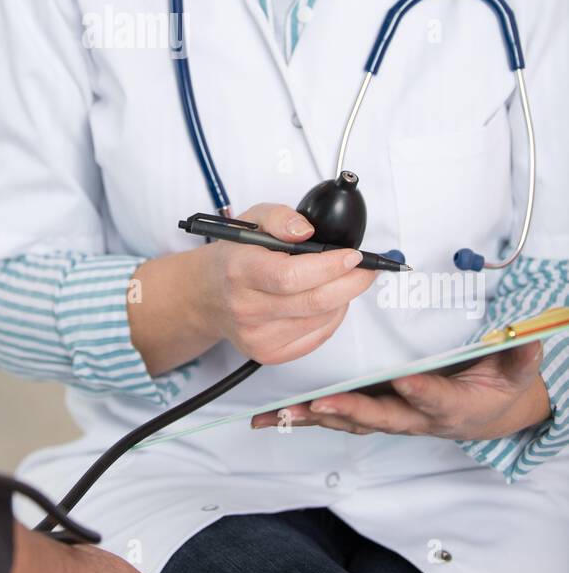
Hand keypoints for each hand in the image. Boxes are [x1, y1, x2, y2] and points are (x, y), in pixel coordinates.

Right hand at [196, 202, 377, 365]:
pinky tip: (328, 301)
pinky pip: (316, 337)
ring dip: (343, 299)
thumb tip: (306, 230)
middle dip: (351, 283)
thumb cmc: (234, 257)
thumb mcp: (251, 221)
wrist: (206, 296)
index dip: (329, 267)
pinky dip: (332, 317)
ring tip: (342, 280)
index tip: (353, 256)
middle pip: (313, 302)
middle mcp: (246, 307)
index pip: (290, 276)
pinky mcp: (267, 354)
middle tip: (366, 269)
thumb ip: (279, 218)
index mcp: (239, 270)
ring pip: (320, 320)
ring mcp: (256, 336)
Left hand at [250, 340, 551, 438]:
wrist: (485, 415)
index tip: (407, 381)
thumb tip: (528, 336)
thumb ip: (518, 356)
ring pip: (351, 420)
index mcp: (449, 406)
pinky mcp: (375, 413)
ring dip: (317, 418)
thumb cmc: (493, 390)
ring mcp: (392, 417)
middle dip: (348, 412)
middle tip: (321, 405)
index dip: (421, 392)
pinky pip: (339, 417)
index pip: (434, 398)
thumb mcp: (514, 373)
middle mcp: (415, 417)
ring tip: (283, 415)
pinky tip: (276, 417)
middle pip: (379, 416)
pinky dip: (308, 417)